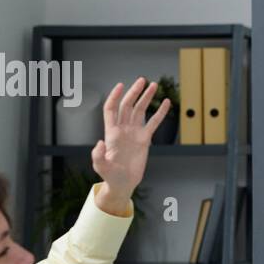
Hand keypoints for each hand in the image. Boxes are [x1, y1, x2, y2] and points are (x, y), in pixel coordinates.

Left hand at [91, 77, 171, 202]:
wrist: (123, 183)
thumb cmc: (110, 175)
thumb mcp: (100, 166)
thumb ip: (98, 155)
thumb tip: (99, 142)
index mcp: (111, 133)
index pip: (111, 109)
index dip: (115, 96)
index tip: (121, 85)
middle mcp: (122, 129)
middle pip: (128, 105)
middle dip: (134, 92)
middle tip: (142, 80)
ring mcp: (134, 133)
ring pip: (140, 111)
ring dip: (146, 98)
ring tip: (153, 85)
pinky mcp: (145, 139)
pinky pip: (153, 123)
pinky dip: (160, 113)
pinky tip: (165, 103)